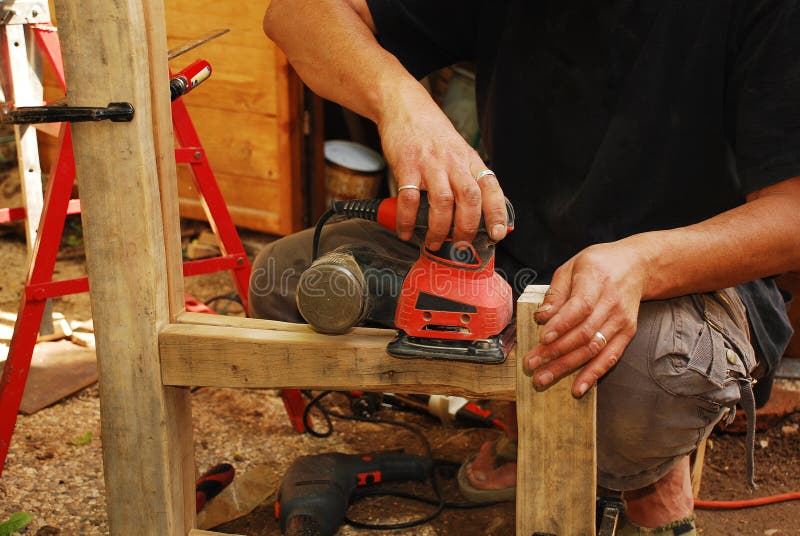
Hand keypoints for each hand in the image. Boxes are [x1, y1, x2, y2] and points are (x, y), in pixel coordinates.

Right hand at [376, 84, 507, 248]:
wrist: (404, 107)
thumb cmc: (431, 133)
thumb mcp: (458, 150)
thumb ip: (467, 176)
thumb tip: (479, 210)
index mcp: (469, 160)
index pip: (491, 187)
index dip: (497, 212)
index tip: (498, 234)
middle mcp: (454, 162)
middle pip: (469, 198)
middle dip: (467, 227)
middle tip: (461, 245)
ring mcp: (430, 164)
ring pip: (442, 202)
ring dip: (439, 229)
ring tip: (434, 243)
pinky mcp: (407, 166)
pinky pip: (408, 199)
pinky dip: (407, 220)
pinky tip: (405, 231)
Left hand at [523, 240, 649, 396]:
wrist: (637, 266)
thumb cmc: (598, 265)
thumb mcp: (571, 267)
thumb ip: (556, 293)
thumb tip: (542, 317)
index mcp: (595, 281)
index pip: (580, 307)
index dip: (562, 324)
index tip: (542, 338)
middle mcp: (611, 303)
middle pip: (584, 333)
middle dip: (555, 352)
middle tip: (532, 365)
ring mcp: (621, 320)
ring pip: (594, 348)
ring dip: (568, 367)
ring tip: (544, 378)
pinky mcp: (627, 333)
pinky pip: (610, 357)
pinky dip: (594, 374)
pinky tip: (579, 388)